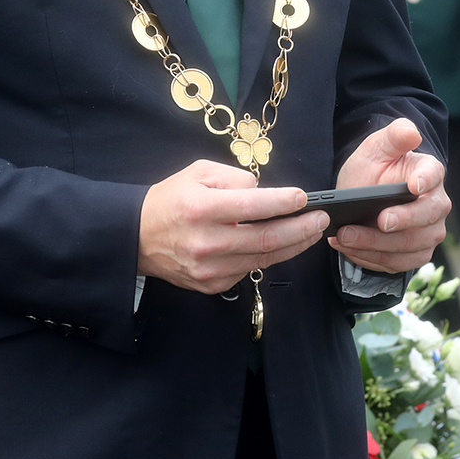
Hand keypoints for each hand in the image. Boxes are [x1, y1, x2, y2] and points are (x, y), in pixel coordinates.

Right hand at [138, 160, 329, 294]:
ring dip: (294, 245)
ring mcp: (210, 269)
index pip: (251, 206)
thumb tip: (264, 191)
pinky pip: (249, 269)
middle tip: (322, 218)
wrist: (138, 237)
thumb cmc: (171, 199)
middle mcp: (206, 242)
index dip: (283, 202)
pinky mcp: (212, 285)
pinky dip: (267, 256)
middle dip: (301, 228)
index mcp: (200, 209)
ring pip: (264, 258)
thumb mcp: (196, 173)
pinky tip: (279, 244)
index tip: (303, 197)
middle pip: (267, 239)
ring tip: (312, 231)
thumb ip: (233, 178)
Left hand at [329, 118, 448, 272]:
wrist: (362, 196)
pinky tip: (348, 249)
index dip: (425, 181)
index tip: (413, 185)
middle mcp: (437, 205)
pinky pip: (397, 262)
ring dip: (375, 244)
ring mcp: (429, 232)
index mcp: (429, 173)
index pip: (433, 176)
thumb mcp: (375, 149)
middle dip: (399, 223)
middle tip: (375, 221)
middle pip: (425, 219)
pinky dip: (371, 258)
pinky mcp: (416, 253)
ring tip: (344, 237)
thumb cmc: (373, 169)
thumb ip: (393, 137)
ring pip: (410, 246)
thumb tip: (412, 132)